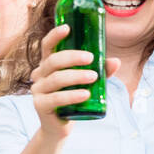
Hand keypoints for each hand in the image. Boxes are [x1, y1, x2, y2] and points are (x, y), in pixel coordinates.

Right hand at [29, 24, 119, 140]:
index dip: (55, 35)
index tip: (68, 28)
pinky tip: (85, 94)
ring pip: (56, 79)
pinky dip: (72, 95)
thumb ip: (100, 71)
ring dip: (76, 76)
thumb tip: (115, 61)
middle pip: (53, 61)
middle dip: (72, 57)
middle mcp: (39, 75)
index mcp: (48, 65)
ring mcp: (38, 90)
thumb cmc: (72, 99)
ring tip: (94, 77)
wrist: (59, 126)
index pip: (47, 46)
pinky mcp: (40, 105)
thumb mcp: (86, 82)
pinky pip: (56, 98)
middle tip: (91, 58)